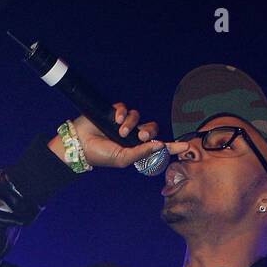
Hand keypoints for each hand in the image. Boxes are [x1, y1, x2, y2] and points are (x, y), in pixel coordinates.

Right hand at [48, 102, 166, 169]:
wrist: (81, 145)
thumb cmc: (101, 155)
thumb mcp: (123, 158)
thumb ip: (141, 152)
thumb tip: (160, 145)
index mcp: (136, 149)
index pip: (158, 146)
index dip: (172, 146)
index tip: (186, 146)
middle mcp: (133, 136)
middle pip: (151, 128)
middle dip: (149, 131)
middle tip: (142, 137)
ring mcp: (124, 124)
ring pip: (138, 117)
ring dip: (132, 123)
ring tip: (121, 130)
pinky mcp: (115, 113)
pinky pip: (126, 108)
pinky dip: (123, 113)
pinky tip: (116, 120)